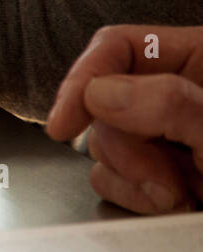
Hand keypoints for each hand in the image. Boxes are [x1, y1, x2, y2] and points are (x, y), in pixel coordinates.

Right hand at [47, 25, 202, 212]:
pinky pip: (110, 179)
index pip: (118, 47)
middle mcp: (173, 94)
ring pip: (102, 146)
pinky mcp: (154, 174)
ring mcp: (163, 136)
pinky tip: (173, 204)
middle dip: (126, 149)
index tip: (62, 124)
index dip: (83, 80)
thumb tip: (99, 93)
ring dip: (134, 179)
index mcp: (199, 59)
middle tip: (167, 180)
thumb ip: (170, 104)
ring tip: (183, 196)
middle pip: (104, 104)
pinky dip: (133, 197)